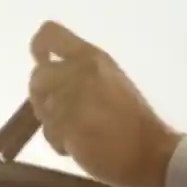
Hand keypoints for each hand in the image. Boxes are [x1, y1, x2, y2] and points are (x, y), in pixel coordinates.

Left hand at [28, 21, 183, 186]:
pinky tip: (82, 145)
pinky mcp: (67, 126)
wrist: (150, 151)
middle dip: (42, 97)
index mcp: (91, 56)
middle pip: (36, 76)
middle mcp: (78, 72)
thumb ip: (79, 72)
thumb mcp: (109, 79)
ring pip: (41, 109)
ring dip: (54, 124)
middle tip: (63, 113)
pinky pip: (49, 133)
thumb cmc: (133, 118)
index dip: (40, 50)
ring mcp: (71, 99)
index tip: (45, 65)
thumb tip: (47, 71)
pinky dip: (61, 143)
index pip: (49, 35)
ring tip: (80, 132)